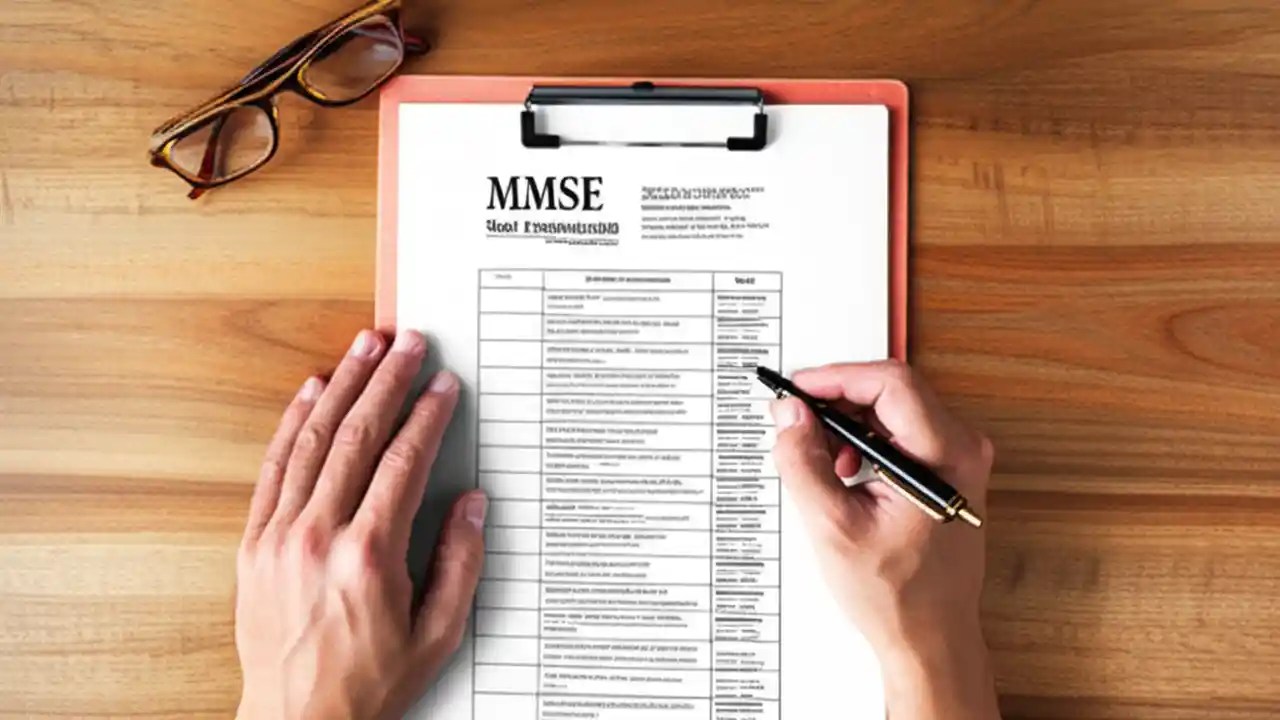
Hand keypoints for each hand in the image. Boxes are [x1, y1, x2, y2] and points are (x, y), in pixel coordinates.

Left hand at [235, 329, 485, 719]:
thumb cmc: (367, 684)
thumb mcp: (437, 634)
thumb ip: (460, 562)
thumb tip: (470, 503)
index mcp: (368, 556)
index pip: (404, 462)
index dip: (428, 415)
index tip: (444, 385)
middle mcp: (317, 536)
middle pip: (358, 436)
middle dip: (388, 381)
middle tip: (409, 343)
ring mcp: (278, 536)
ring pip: (313, 440)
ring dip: (343, 386)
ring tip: (366, 347)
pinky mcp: (253, 543)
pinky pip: (273, 467)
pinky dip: (294, 423)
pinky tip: (312, 391)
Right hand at [769, 360, 998, 719]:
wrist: (930, 636)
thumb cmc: (897, 595)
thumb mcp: (833, 527)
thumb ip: (804, 463)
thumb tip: (789, 415)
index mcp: (946, 455)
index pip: (889, 384)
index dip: (836, 378)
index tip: (797, 389)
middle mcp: (961, 449)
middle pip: (890, 392)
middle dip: (836, 402)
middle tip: (795, 421)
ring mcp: (956, 459)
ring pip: (891, 411)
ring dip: (847, 426)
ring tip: (819, 461)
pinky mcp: (945, 471)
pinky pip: (898, 433)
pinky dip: (862, 443)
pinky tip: (841, 474)